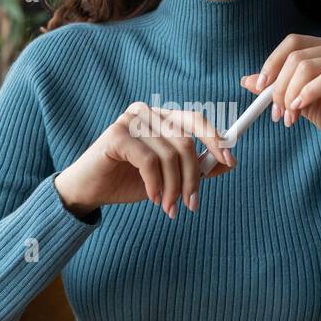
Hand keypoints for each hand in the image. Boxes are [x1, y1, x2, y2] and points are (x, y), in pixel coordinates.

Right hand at [54, 102, 235, 219]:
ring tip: (169, 208)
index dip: (216, 140)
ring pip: (170, 154)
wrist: (90, 191)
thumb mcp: (169, 177)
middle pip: (186, 141)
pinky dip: (155, 183)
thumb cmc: (129, 181)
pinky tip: (152, 198)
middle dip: (193, 177)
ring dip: (173, 187)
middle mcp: (148, 113)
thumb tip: (227, 163)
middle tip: (191, 204)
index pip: (196, 121)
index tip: (230, 161)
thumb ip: (195, 167)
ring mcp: (130, 121)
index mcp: (162, 117)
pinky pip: (149, 161)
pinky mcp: (116, 135)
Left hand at [240, 35, 320, 154]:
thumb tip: (247, 80)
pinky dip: (309, 93)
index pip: (292, 44)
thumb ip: (279, 89)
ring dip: (291, 96)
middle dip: (279, 88)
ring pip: (307, 67)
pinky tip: (303, 109)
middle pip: (296, 57)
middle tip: (277, 113)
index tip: (258, 88)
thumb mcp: (304, 102)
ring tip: (291, 118)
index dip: (271, 63)